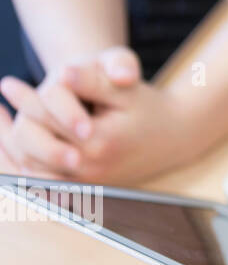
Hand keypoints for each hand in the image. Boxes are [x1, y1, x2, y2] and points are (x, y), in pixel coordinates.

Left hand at [0, 46, 142, 177]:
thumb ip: (94, 82)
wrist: (174, 137)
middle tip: (7, 93)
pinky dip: (25, 162)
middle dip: (17, 121)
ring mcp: (85, 184)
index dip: (27, 99)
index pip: (49, 119)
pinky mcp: (83, 191)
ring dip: (14, 145)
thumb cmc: (149, 109)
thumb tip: (64, 73)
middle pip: (33, 145)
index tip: (8, 84)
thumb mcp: (127, 90)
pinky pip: (41, 181)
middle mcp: (89, 169)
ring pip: (31, 168)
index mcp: (100, 143)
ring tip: (3, 119)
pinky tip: (21, 141)